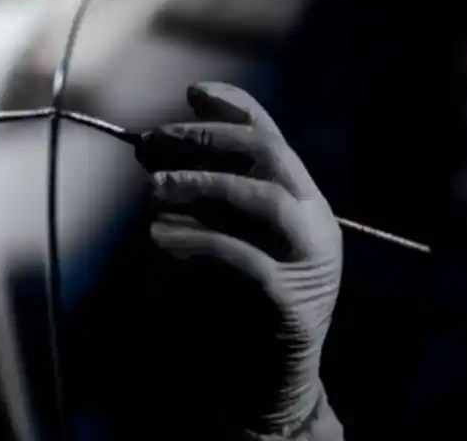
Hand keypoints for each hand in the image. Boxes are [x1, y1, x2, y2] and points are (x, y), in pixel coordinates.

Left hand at [136, 83, 343, 439]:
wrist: (276, 374)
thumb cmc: (243, 298)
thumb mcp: (228, 235)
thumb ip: (206, 195)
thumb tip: (154, 150)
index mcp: (302, 197)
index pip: (273, 134)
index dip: (234, 106)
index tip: (192, 92)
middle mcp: (314, 220)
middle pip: (269, 155)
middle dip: (206, 140)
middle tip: (152, 144)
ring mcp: (311, 261)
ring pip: (265, 201)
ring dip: (203, 185)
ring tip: (152, 190)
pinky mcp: (292, 302)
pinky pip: (245, 259)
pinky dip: (199, 241)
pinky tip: (160, 238)